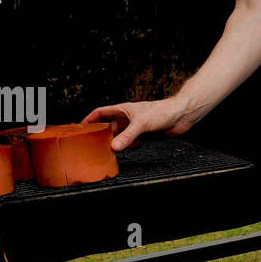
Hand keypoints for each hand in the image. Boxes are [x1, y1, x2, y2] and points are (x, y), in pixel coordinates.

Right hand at [83, 95, 198, 151]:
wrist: (180, 116)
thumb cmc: (161, 112)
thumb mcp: (141, 124)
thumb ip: (127, 136)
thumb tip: (114, 148)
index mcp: (122, 110)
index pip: (101, 113)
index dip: (90, 119)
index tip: (80, 127)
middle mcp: (127, 118)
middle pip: (109, 127)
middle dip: (101, 135)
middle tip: (91, 145)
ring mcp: (135, 127)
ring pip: (120, 136)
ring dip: (115, 143)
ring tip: (106, 151)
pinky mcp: (144, 135)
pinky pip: (131, 142)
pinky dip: (129, 147)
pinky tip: (129, 150)